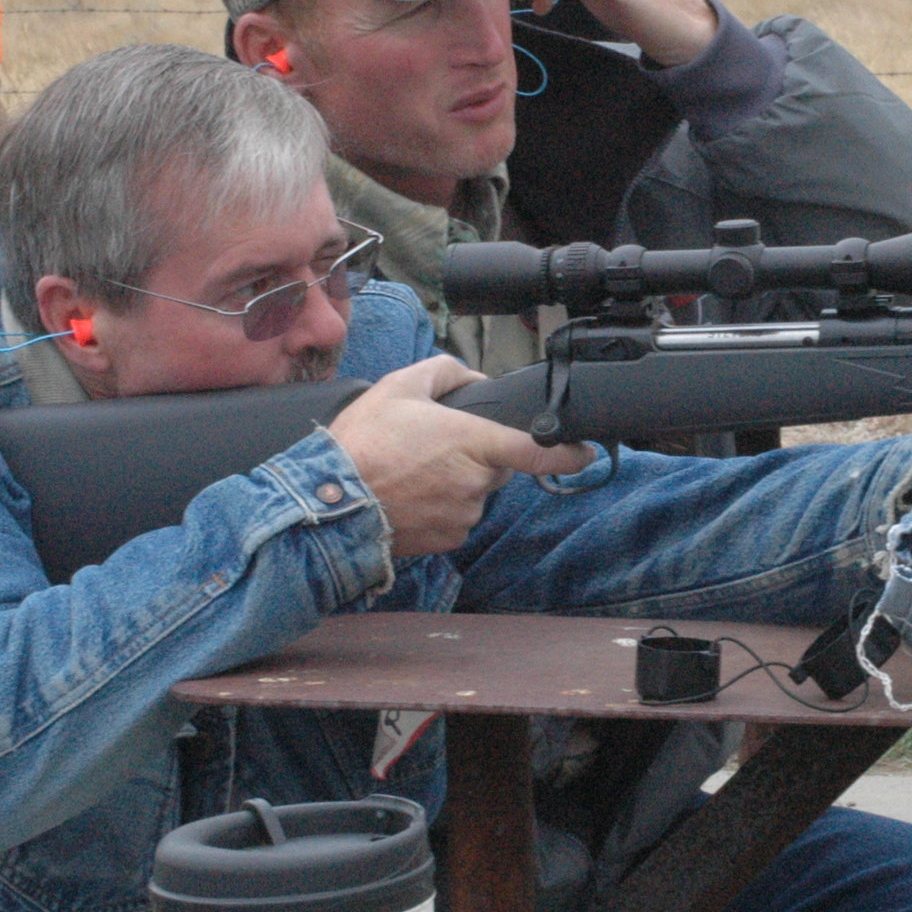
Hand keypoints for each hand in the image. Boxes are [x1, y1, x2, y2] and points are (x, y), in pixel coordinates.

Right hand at [326, 357, 593, 555]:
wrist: (329, 505)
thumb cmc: (361, 445)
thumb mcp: (397, 387)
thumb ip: (443, 372)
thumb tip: (470, 378)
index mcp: (473, 442)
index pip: (537, 452)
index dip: (567, 454)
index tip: (583, 453)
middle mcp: (476, 483)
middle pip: (497, 467)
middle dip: (476, 456)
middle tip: (432, 448)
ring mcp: (464, 515)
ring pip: (476, 494)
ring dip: (456, 483)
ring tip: (411, 472)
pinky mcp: (448, 539)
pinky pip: (457, 518)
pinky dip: (441, 508)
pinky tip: (409, 496)